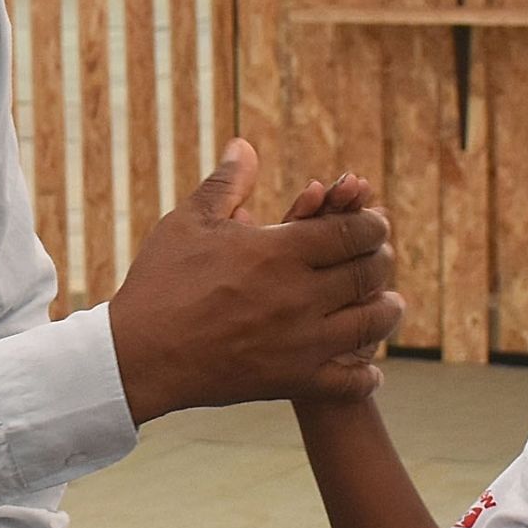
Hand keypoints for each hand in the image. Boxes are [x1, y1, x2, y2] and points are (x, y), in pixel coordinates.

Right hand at [110, 140, 403, 421]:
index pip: (353, 231)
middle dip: (381, 261)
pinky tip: (368, 365)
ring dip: (386, 311)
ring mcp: (300, 342)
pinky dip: (364, 374)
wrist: (139, 354)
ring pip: (370, 324)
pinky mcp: (291, 380)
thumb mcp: (190, 222)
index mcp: (280, 251)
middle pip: (368, 273)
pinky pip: (347, 382)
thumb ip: (227, 183)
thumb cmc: (160, 282)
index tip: (372, 224)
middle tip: (380, 259)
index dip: (372, 224)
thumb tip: (245, 145)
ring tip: (387, 303)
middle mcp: (299, 296)